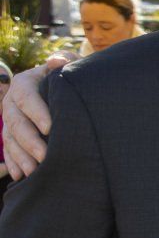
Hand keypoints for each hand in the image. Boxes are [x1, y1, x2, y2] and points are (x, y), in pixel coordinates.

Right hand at [3, 56, 64, 179]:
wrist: (64, 90)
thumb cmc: (69, 77)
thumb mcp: (70, 65)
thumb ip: (66, 61)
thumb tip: (57, 61)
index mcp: (25, 83)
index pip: (25, 95)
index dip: (35, 111)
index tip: (50, 127)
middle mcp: (12, 102)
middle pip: (15, 121)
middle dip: (29, 141)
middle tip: (45, 156)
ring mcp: (10, 119)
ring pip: (10, 139)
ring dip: (20, 156)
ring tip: (34, 171)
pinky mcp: (11, 135)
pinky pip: (8, 150)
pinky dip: (13, 163)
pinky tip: (21, 176)